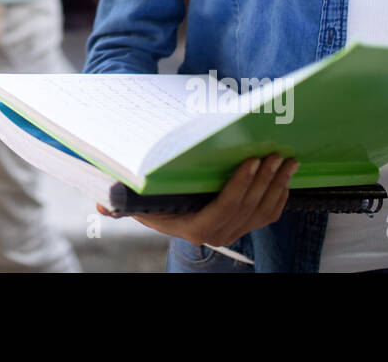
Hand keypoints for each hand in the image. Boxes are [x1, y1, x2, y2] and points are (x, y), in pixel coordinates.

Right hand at [95, 153, 298, 247]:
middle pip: (248, 207)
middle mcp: (216, 233)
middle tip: (274, 154)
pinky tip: (284, 179)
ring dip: (277, 185)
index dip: (240, 187)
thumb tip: (101, 205)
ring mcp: (233, 231)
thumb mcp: (137, 203)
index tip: (251, 162)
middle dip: (264, 180)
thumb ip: (122, 203)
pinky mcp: (244, 226)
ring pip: (262, 210)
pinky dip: (279, 197)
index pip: (223, 208)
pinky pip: (268, 215)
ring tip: (286, 161)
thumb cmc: (153, 202)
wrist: (168, 216)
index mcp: (193, 226)